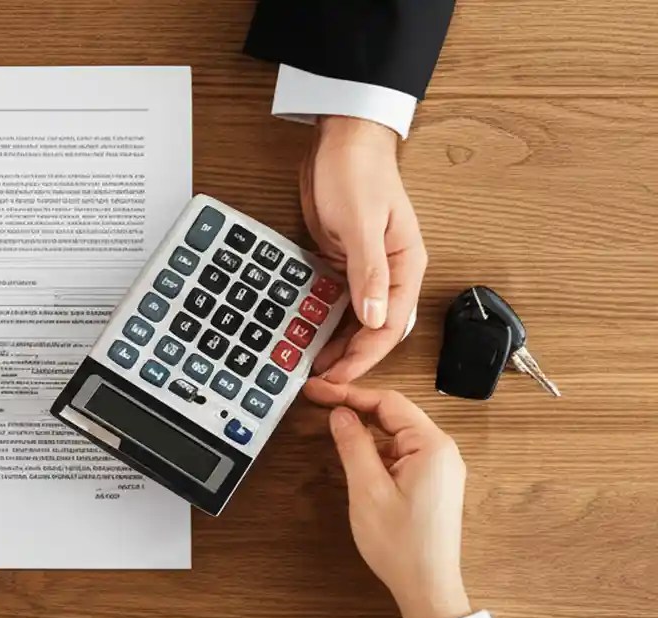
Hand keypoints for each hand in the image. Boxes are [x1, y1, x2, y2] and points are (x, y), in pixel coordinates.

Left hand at [301, 116, 427, 381]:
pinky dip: (326, 318)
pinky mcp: (343, 260)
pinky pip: (338, 299)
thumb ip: (369, 272)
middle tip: (322, 379)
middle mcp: (390, 271)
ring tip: (314, 364)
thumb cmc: (358, 172)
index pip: (390, 324)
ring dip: (338, 341)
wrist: (340, 141)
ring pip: (357, 317)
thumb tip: (374, 318)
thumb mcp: (362, 223)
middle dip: (352, 356)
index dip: (365, 355)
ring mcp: (367, 267)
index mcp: (406, 265)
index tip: (341, 376)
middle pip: (375, 327)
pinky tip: (308, 332)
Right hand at [304, 379, 471, 617]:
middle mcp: (443, 451)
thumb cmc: (400, 544)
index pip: (388, 402)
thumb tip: (340, 414)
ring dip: (366, 430)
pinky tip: (356, 457)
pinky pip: (403, 453)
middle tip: (318, 401)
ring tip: (332, 428)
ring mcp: (441, 468)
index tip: (317, 390)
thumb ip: (354, 445)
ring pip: (398, 434)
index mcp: (432, 446)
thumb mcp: (367, 490)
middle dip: (356, 407)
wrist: (428, 587)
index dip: (349, 394)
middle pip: (395, 414)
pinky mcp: (434, 483)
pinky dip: (378, 450)